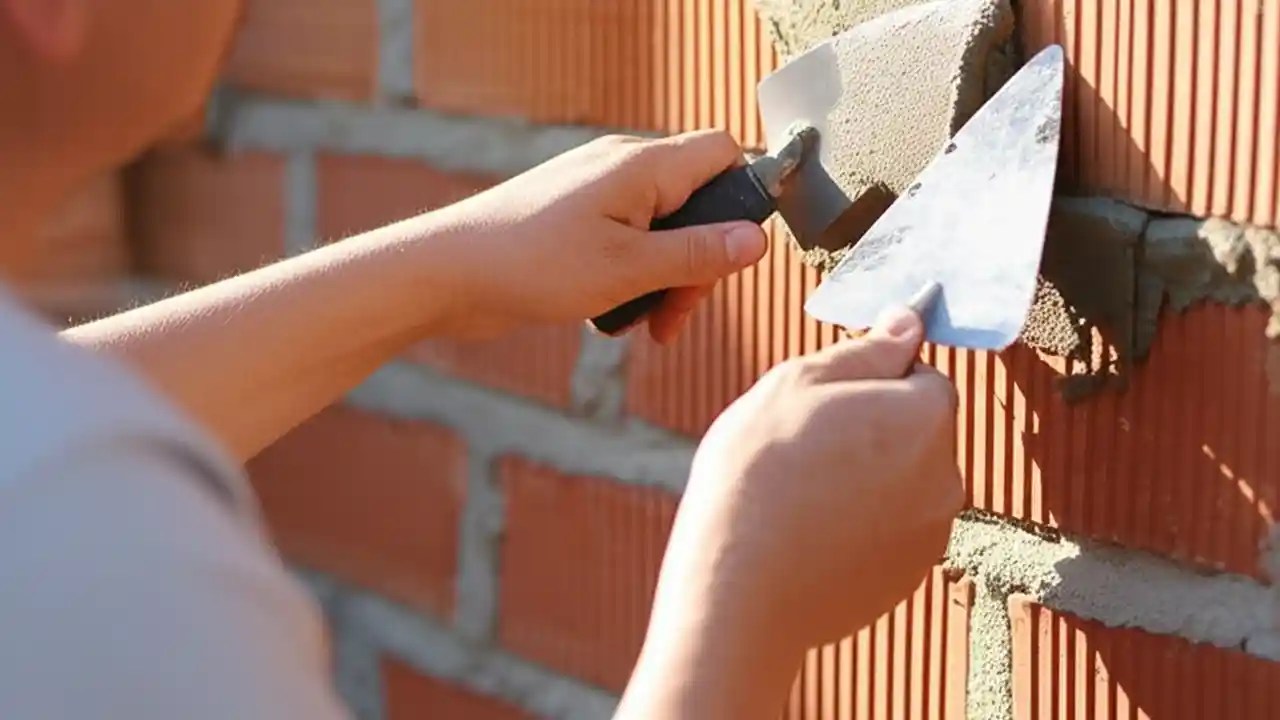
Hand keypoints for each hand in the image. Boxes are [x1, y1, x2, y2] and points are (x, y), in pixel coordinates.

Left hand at [427, 130, 768, 341]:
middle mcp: (622, 169)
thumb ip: (698, 254)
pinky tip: (608, 319)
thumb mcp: (630, 268)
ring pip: (662, 232)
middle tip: (677, 313)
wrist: (448, 275)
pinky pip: (628, 246)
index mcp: (642, 165)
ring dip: (664, 281)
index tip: (736, 251)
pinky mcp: (576, 222)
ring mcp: (597, 194)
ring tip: (645, 326)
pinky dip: (630, 281)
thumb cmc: (532, 263)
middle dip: (698, 263)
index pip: (723, 151)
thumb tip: (757, 240)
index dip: (744, 195)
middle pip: (697, 203)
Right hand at [620, 306, 961, 717]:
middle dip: (873, 430)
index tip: (822, 401)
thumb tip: (908, 321)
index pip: (923, 376)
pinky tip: (807, 534)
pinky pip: (888, 533)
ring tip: (800, 494)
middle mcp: (946, 477)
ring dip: (867, 480)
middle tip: (802, 446)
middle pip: (917, 433)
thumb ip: (865, 350)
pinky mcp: (904, 578)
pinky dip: (859, 528)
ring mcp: (929, 534)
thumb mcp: (796, 383)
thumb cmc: (758, 473)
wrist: (738, 587)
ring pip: (903, 484)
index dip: (872, 381)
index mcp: (925, 416)